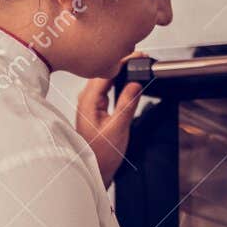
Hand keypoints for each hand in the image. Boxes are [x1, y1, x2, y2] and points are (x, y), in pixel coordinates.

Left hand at [74, 56, 144, 185]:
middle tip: (140, 57)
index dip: (122, 61)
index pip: (105, 71)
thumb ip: (127, 104)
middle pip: (104, 72)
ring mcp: (90, 103)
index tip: (137, 56)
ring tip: (136, 64)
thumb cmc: (101, 155)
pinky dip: (117, 81)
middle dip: (122, 63)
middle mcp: (86, 99)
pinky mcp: (95, 107)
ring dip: (120, 71)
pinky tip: (126, 79)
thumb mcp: (119, 128)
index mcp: (88, 101)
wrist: (94, 170)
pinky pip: (106, 88)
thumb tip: (135, 84)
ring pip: (105, 79)